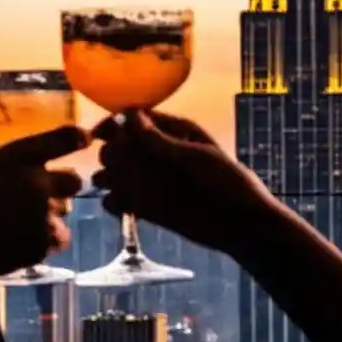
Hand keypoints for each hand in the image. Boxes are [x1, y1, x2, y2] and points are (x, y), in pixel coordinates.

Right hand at [0, 126, 87, 293]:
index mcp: (18, 155)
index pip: (68, 137)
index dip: (78, 138)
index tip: (82, 140)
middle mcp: (35, 182)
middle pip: (75, 180)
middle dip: (62, 186)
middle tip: (42, 194)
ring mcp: (41, 214)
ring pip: (65, 210)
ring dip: (51, 214)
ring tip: (20, 220)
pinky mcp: (41, 243)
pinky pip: (59, 238)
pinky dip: (46, 240)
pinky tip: (22, 238)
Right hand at [92, 110, 275, 256]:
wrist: (242, 226)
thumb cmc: (228, 183)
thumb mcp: (196, 158)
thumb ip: (161, 140)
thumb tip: (128, 115)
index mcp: (173, 131)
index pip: (133, 118)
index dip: (114, 123)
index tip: (99, 133)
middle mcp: (157, 153)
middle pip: (118, 145)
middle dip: (112, 152)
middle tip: (120, 165)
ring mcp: (151, 180)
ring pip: (113, 172)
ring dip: (108, 177)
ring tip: (120, 186)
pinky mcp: (146, 207)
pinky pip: (117, 201)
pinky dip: (114, 202)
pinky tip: (125, 205)